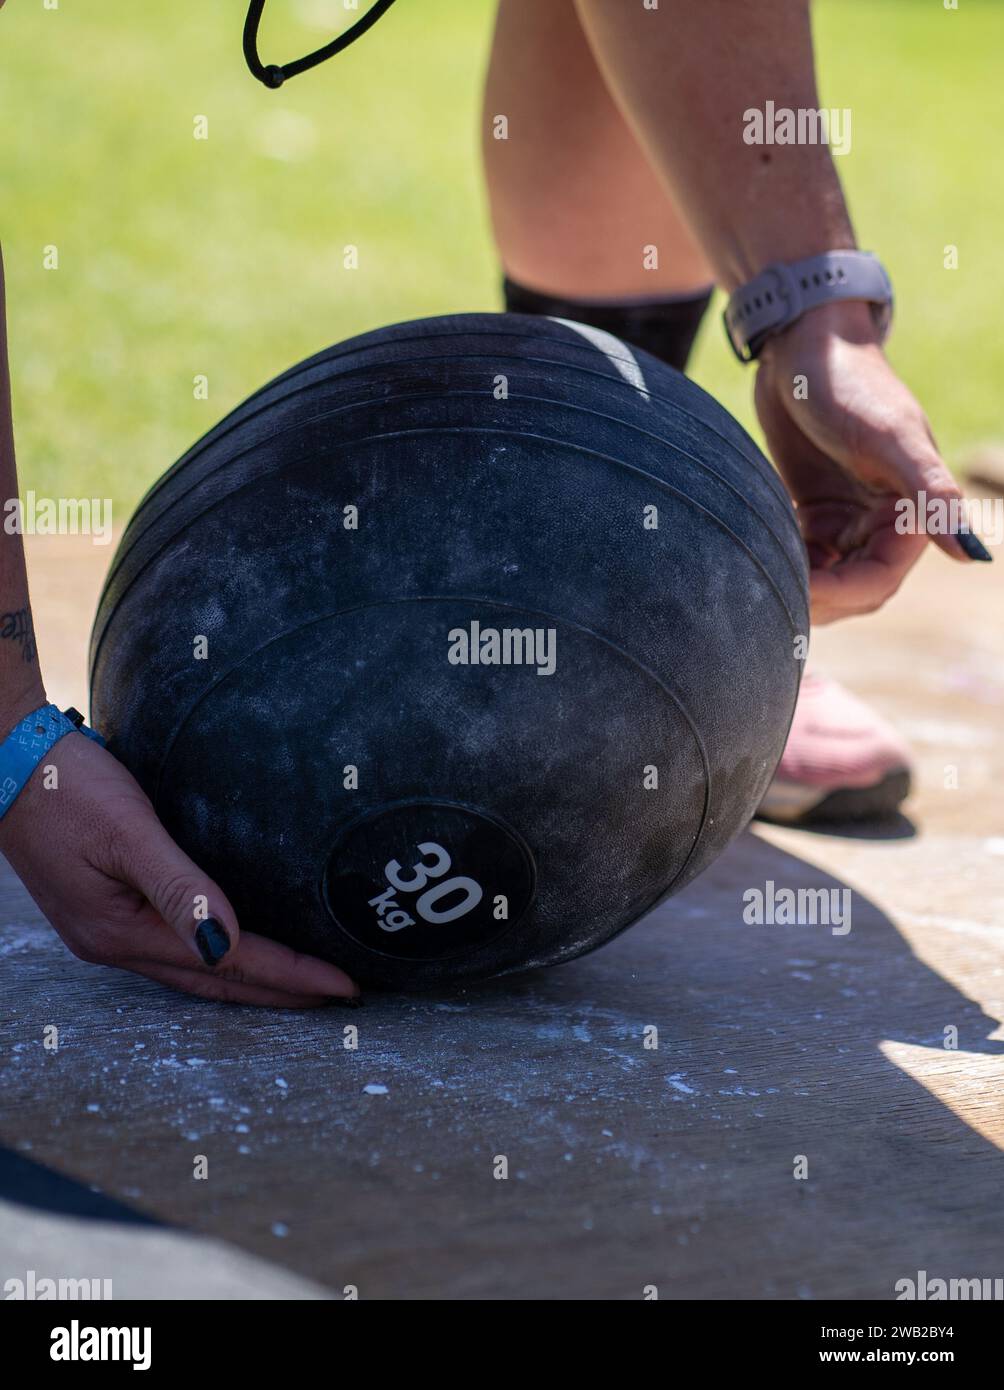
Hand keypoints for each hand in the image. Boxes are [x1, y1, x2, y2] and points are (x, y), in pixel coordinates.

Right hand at [0, 711, 358, 1006]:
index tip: (343, 987)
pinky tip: (235, 951)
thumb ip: (179, 887)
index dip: (289, 976)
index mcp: (123, 932)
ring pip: (194, 973)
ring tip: (301, 986)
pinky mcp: (105, 911)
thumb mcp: (128, 831)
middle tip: (340, 998)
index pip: (228, 963)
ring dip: (250, 981)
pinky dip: (216, 958)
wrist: (8, 767)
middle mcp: (115, 944)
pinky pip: (174, 950)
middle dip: (280, 993)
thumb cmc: (68, 789)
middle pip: (215, 982)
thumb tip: (226, 944)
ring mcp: (106, 931)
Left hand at [753, 301, 986, 624]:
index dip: (838, 594)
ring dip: (798, 587)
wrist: (801, 343)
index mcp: (910, 511)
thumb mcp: (889, 438)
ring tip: (759, 575)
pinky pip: (803, 558)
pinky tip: (755, 557)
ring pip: (825, 580)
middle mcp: (883, 521)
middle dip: (815, 598)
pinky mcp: (815, 512)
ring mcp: (847, 519)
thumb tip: (973, 556)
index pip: (876, 581)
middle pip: (851, 591)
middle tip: (769, 589)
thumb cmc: (849, 381)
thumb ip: (931, 496)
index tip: (797, 592)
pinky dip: (784, 566)